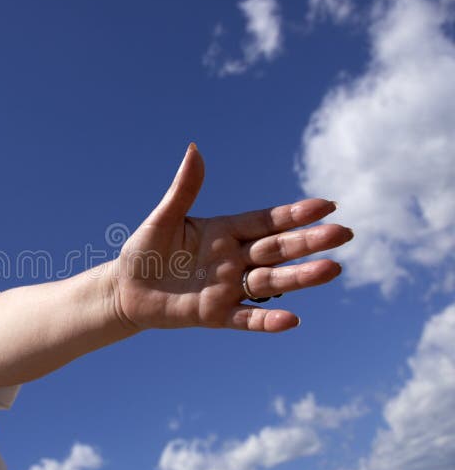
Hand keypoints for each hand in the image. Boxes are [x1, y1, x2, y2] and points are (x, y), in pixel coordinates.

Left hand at [111, 143, 352, 332]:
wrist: (126, 289)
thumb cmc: (145, 249)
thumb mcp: (164, 218)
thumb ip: (183, 189)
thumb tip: (194, 149)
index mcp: (224, 231)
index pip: (266, 221)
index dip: (294, 214)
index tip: (326, 205)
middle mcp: (234, 259)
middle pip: (277, 249)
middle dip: (309, 242)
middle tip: (343, 234)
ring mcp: (228, 288)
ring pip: (270, 282)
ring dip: (300, 277)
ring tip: (332, 270)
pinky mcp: (215, 314)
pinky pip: (246, 318)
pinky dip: (267, 320)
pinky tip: (292, 320)